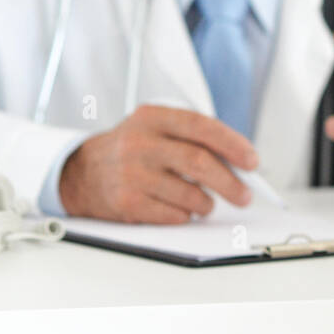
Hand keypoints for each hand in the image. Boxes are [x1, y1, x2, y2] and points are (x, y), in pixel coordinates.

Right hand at [59, 104, 258, 222]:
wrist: (81, 173)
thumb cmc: (134, 150)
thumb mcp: (157, 129)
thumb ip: (194, 138)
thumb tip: (239, 163)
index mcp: (153, 117)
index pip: (201, 127)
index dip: (232, 144)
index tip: (252, 162)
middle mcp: (140, 143)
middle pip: (199, 162)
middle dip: (230, 182)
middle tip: (245, 196)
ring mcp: (131, 174)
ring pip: (189, 194)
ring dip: (206, 203)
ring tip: (205, 202)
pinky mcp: (126, 203)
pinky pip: (174, 215)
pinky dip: (185, 215)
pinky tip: (180, 209)